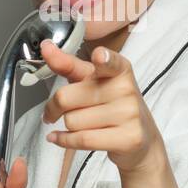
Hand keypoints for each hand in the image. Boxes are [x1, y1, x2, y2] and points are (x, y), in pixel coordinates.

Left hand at [38, 39, 166, 177]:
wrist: (141, 138)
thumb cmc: (112, 105)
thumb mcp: (93, 81)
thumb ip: (69, 64)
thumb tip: (46, 48)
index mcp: (119, 70)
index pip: (109, 62)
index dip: (104, 59)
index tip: (99, 55)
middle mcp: (126, 89)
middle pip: (67, 96)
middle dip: (54, 107)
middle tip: (55, 110)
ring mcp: (129, 114)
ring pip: (72, 121)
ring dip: (66, 126)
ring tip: (77, 125)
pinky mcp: (128, 138)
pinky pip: (82, 139)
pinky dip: (64, 140)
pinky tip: (59, 137)